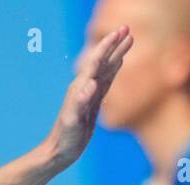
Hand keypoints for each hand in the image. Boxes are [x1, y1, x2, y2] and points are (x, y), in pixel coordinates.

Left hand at [42, 26, 130, 169]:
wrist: (59, 151)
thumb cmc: (65, 138)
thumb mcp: (72, 121)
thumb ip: (80, 102)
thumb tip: (91, 84)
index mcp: (80, 87)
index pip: (96, 61)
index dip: (108, 45)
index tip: (121, 32)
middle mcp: (84, 87)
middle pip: (102, 60)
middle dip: (114, 44)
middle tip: (128, 28)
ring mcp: (89, 94)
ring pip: (106, 68)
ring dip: (117, 53)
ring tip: (129, 40)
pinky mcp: (92, 102)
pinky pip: (106, 81)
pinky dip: (114, 69)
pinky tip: (119, 64)